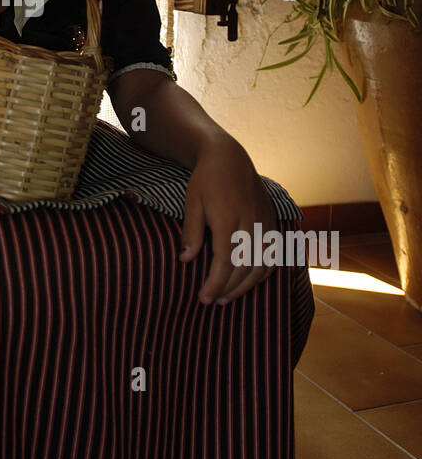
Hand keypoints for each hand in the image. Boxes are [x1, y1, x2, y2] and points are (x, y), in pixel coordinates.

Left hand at [179, 131, 277, 305]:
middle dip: (228, 288)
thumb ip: (191, 232)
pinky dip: (263, 273)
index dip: (215, 282)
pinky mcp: (272, 222)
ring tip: (226, 297)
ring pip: (262, 264)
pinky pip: (273, 255)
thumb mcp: (192, 202)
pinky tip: (248, 282)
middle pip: (244, 266)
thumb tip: (185, 260)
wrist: (229, 157)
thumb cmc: (206, 180)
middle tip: (211, 301)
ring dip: (245, 286)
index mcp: (228, 216)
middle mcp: (250, 221)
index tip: (203, 298)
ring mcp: (265, 222)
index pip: (225, 259)